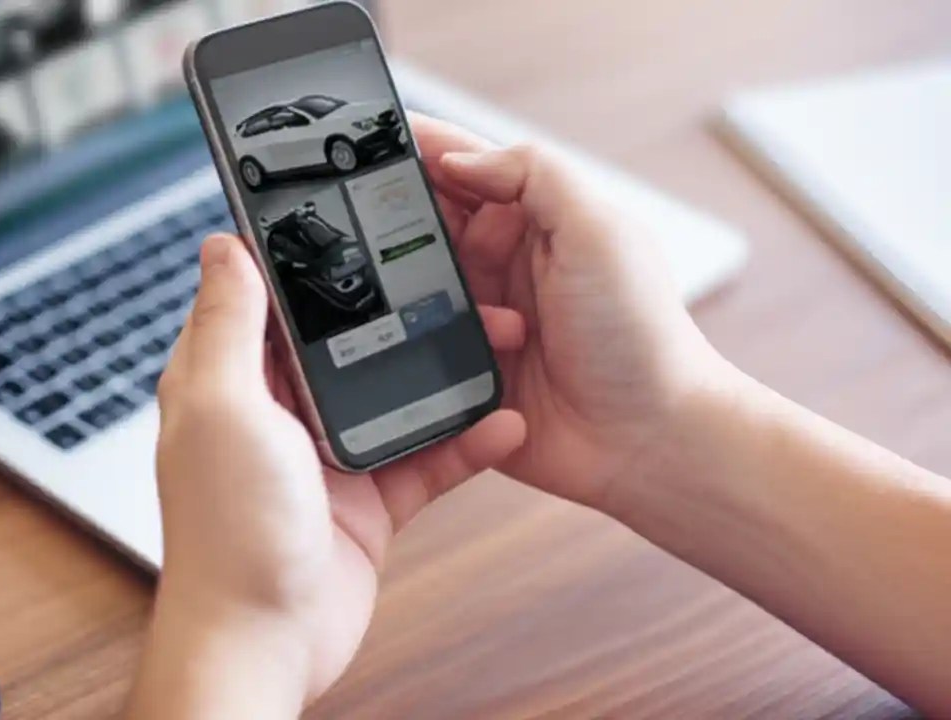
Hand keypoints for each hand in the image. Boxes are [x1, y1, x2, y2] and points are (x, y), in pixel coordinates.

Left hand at [129, 233, 526, 716]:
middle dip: (400, 308)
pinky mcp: (368, 499)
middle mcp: (276, 411)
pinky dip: (465, 440)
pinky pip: (426, 457)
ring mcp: (326, 455)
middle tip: (456, 274)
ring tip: (498, 337)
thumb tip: (224, 245)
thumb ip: (230, 325)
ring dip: (445, 368)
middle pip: (344, 338)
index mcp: (230, 379)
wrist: (264, 642)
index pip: (269, 297)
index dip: (307, 256)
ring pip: (395, 392)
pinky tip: (503, 421)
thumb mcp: (224, 407)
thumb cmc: (226, 532)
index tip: (359, 218)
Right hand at [414, 114, 733, 509]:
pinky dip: (423, 344)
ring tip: (488, 319)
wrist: (646, 440)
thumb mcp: (599, 231)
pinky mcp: (464, 366)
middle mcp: (503, 262)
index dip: (416, 149)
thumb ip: (532, 174)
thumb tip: (456, 156)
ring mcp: (480, 315)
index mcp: (536, 217)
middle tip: (384, 236)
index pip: (462, 165)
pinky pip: (415, 345)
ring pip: (411, 286)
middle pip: (422, 224)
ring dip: (425, 296)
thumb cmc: (641, 336)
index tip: (363, 146)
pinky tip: (464, 354)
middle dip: (399, 227)